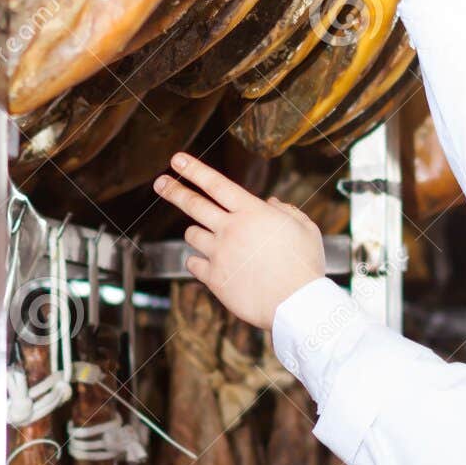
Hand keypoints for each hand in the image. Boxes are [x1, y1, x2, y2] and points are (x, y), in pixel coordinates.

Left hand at [153, 152, 327, 329]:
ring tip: (212, 239)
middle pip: (193, 204)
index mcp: (252, 212)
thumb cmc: (305, 265)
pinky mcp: (214, 278)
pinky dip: (199, 262)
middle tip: (160, 183)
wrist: (297, 304)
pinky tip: (212, 265)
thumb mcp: (305, 229)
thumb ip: (287, 211)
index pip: (215, 183)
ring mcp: (219, 254)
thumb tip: (272, 203)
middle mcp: (230, 229)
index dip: (193, 169)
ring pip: (192, 235)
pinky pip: (193, 263)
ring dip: (198, 233)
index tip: (177, 160)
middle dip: (174, 190)